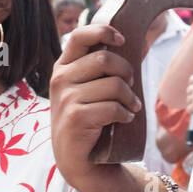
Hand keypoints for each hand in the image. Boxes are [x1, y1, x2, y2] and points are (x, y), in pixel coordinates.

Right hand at [49, 24, 140, 189]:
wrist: (81, 160)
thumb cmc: (92, 118)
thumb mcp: (91, 88)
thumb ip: (102, 67)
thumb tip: (132, 41)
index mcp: (64, 66)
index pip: (79, 36)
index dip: (103, 32)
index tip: (121, 40)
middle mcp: (60, 79)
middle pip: (104, 59)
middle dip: (127, 72)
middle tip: (131, 86)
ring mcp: (65, 99)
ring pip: (113, 85)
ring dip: (130, 98)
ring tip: (131, 107)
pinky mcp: (74, 118)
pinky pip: (112, 107)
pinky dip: (125, 114)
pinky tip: (124, 120)